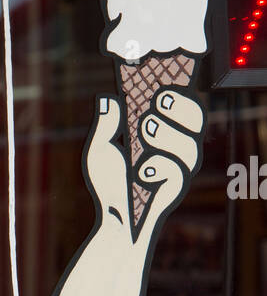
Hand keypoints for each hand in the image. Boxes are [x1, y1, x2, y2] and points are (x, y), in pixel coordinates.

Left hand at [84, 91, 204, 238]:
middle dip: (181, 106)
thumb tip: (107, 100)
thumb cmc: (109, 183)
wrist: (113, 216)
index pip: (181, 105)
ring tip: (146, 128)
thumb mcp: (100, 150)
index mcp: (163, 131)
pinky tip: (142, 170)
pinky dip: (160, 166)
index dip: (180, 90)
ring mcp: (179, 167)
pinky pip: (177, 171)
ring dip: (168, 133)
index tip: (166, 79)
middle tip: (159, 100)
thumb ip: (106, 126)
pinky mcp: (175, 187)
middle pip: (196, 118)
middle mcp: (176, 146)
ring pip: (189, 144)